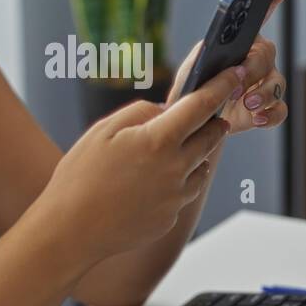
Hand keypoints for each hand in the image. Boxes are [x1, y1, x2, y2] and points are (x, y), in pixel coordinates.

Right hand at [37, 64, 239, 264]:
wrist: (71, 230)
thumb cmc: (80, 177)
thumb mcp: (103, 131)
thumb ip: (140, 112)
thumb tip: (166, 111)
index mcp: (158, 141)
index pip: (202, 105)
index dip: (222, 86)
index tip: (234, 74)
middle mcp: (175, 169)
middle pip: (211, 137)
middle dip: (215, 122)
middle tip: (213, 115)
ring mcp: (175, 197)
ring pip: (202, 167)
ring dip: (198, 154)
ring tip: (176, 150)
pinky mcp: (170, 217)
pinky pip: (184, 193)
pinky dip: (179, 181)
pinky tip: (154, 182)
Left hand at [164, 0, 289, 134]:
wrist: (194, 124)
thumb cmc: (194, 91)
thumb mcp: (192, 70)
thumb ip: (204, 59)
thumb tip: (221, 58)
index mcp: (241, 44)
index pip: (258, 18)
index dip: (271, 1)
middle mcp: (258, 60)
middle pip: (267, 55)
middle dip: (254, 67)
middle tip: (237, 80)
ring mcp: (266, 85)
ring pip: (278, 83)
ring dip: (264, 92)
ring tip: (247, 103)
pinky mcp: (268, 109)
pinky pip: (280, 109)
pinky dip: (271, 114)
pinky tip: (258, 118)